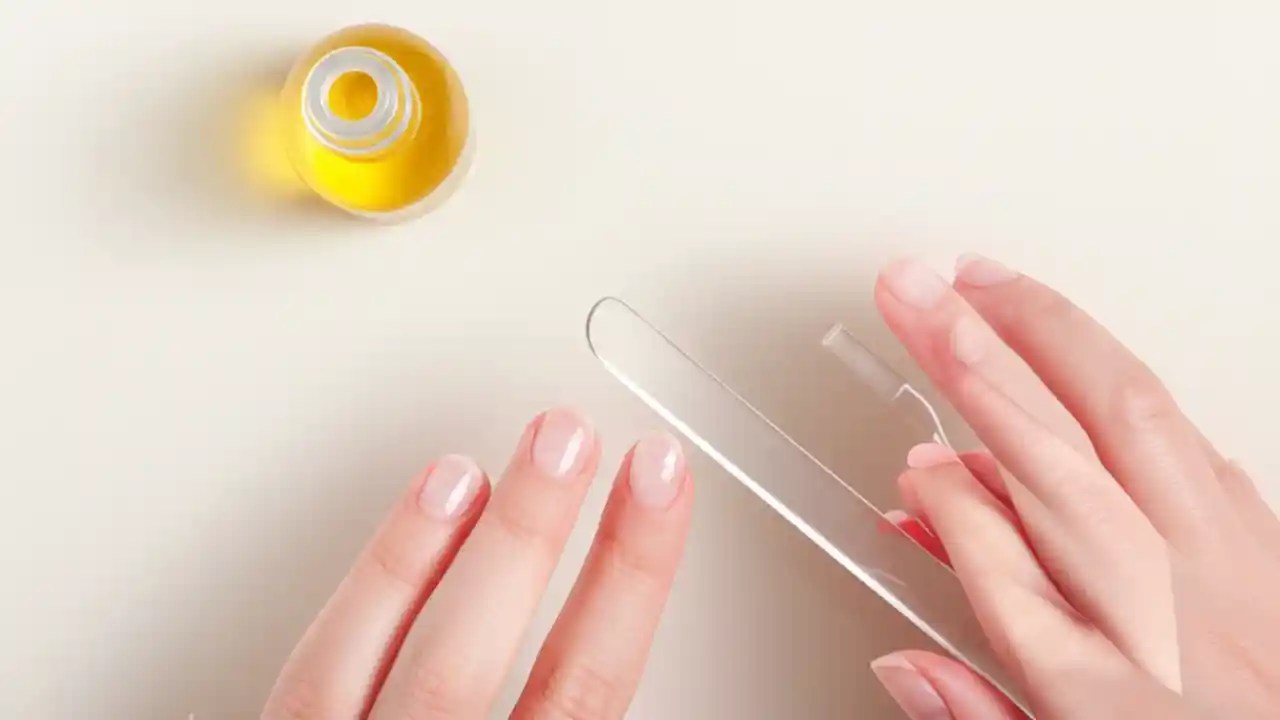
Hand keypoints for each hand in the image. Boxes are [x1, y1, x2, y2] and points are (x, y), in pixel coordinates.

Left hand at [261, 408, 692, 718]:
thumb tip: (616, 648)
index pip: (587, 692)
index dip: (633, 578)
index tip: (661, 490)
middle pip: (485, 665)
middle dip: (541, 540)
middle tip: (583, 443)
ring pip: (398, 658)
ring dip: (461, 547)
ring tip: (512, 458)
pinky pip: (320, 667)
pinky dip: (379, 579)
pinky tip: (427, 510)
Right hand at [870, 255, 1279, 718]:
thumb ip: (977, 713)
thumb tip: (904, 662)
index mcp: (1102, 689)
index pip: (991, 550)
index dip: (942, 493)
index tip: (912, 465)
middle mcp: (1168, 613)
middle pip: (1049, 452)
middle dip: (970, 354)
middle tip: (914, 291)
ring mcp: (1230, 568)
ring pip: (1130, 417)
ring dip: (1049, 336)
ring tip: (986, 284)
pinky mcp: (1269, 547)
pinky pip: (1193, 443)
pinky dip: (1125, 389)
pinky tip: (1088, 357)